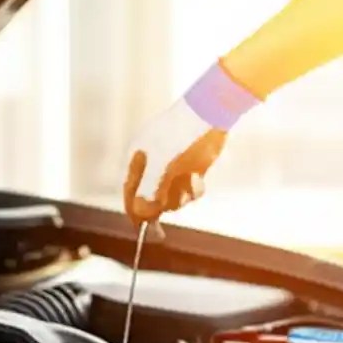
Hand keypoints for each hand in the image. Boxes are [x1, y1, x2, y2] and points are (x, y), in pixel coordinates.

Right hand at [121, 61, 260, 226]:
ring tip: (190, 182)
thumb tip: (140, 214)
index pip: (129, 192)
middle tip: (164, 226)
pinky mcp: (190, 168)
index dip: (134, 212)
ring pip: (171, 196)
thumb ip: (150, 190)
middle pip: (150, 198)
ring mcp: (172, 167)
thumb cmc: (182, 134)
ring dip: (181, 197)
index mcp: (137, 158)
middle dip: (161, 206)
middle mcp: (152, 164)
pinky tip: (199, 178)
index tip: (141, 231)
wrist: (212, 111)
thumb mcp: (164, 164)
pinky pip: (187, 190)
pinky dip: (194, 189)